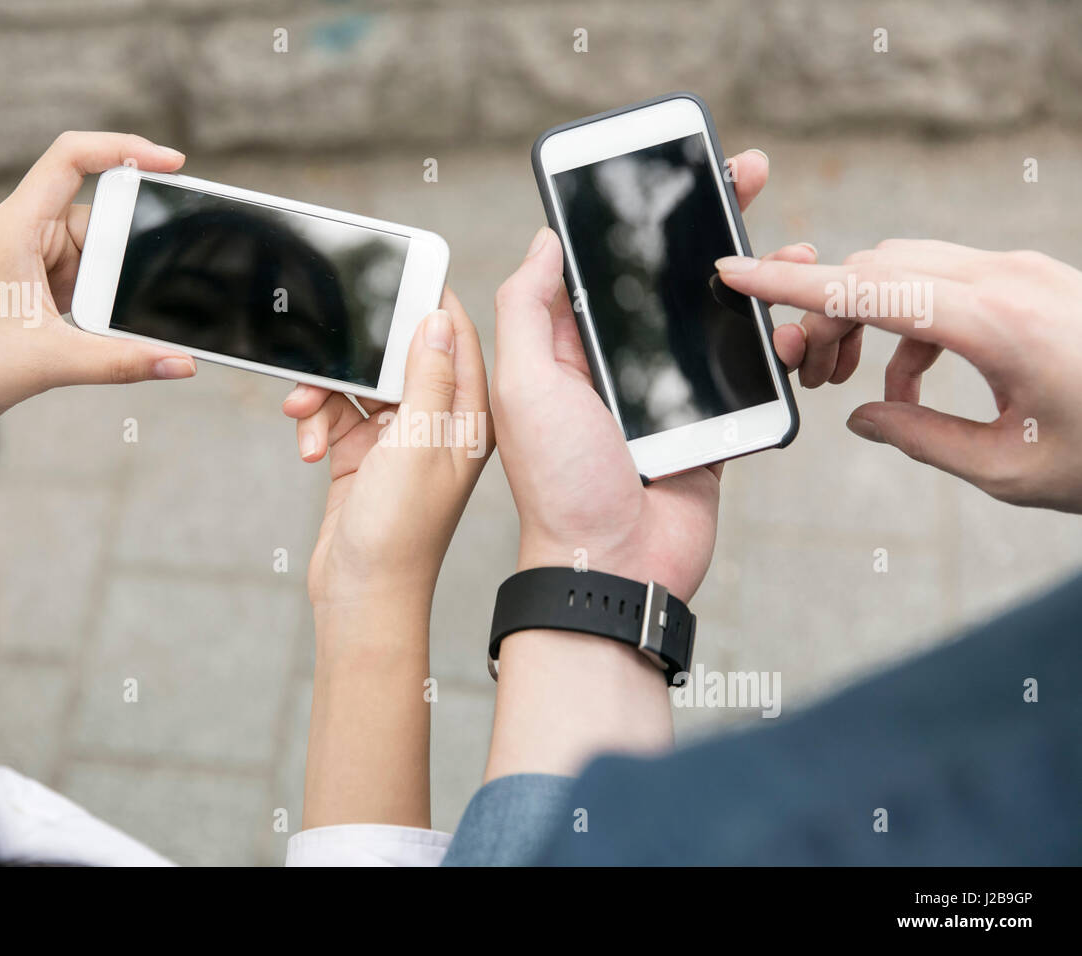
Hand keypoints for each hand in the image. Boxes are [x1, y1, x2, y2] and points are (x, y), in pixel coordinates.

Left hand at [0, 132, 196, 420]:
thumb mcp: (53, 361)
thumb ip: (121, 362)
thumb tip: (181, 363)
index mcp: (16, 227)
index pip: (71, 159)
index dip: (122, 147)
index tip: (172, 162)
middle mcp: (27, 231)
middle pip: (101, 213)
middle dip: (132, 246)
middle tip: (146, 284)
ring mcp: (38, 254)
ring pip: (102, 248)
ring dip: (119, 280)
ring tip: (114, 317)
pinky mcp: (47, 279)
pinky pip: (93, 272)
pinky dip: (110, 294)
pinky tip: (111, 321)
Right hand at [282, 288, 492, 610]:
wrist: (361, 595)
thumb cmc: (400, 533)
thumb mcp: (417, 442)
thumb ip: (428, 378)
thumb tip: (438, 319)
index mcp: (467, 418)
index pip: (455, 339)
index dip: (427, 304)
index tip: (394, 276)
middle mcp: (437, 423)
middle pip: (397, 355)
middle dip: (356, 355)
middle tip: (327, 352)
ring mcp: (399, 438)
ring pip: (358, 383)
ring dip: (326, 392)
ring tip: (305, 415)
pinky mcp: (363, 454)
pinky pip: (336, 413)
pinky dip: (318, 422)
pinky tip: (309, 447)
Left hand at [491, 149, 811, 600]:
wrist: (616, 567)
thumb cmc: (561, 483)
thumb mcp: (526, 386)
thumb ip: (528, 310)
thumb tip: (545, 238)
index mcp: (568, 348)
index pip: (607, 262)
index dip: (639, 214)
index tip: (674, 169)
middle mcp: (618, 364)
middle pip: (669, 278)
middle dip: (710, 225)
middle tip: (749, 176)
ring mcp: (667, 393)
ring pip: (717, 318)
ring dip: (756, 276)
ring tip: (794, 244)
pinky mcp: (709, 423)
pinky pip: (747, 370)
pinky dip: (776, 341)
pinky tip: (800, 316)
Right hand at [717, 241, 1081, 512]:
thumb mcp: (1006, 468)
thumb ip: (919, 437)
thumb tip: (861, 418)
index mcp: (997, 323)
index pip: (866, 287)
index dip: (789, 284)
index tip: (732, 273)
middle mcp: (1006, 280)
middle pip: (877, 269)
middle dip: (822, 311)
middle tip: (800, 371)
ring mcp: (1023, 273)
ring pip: (906, 269)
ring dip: (864, 315)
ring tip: (852, 384)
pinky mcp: (1032, 281)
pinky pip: (945, 283)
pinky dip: (908, 325)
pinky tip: (911, 384)